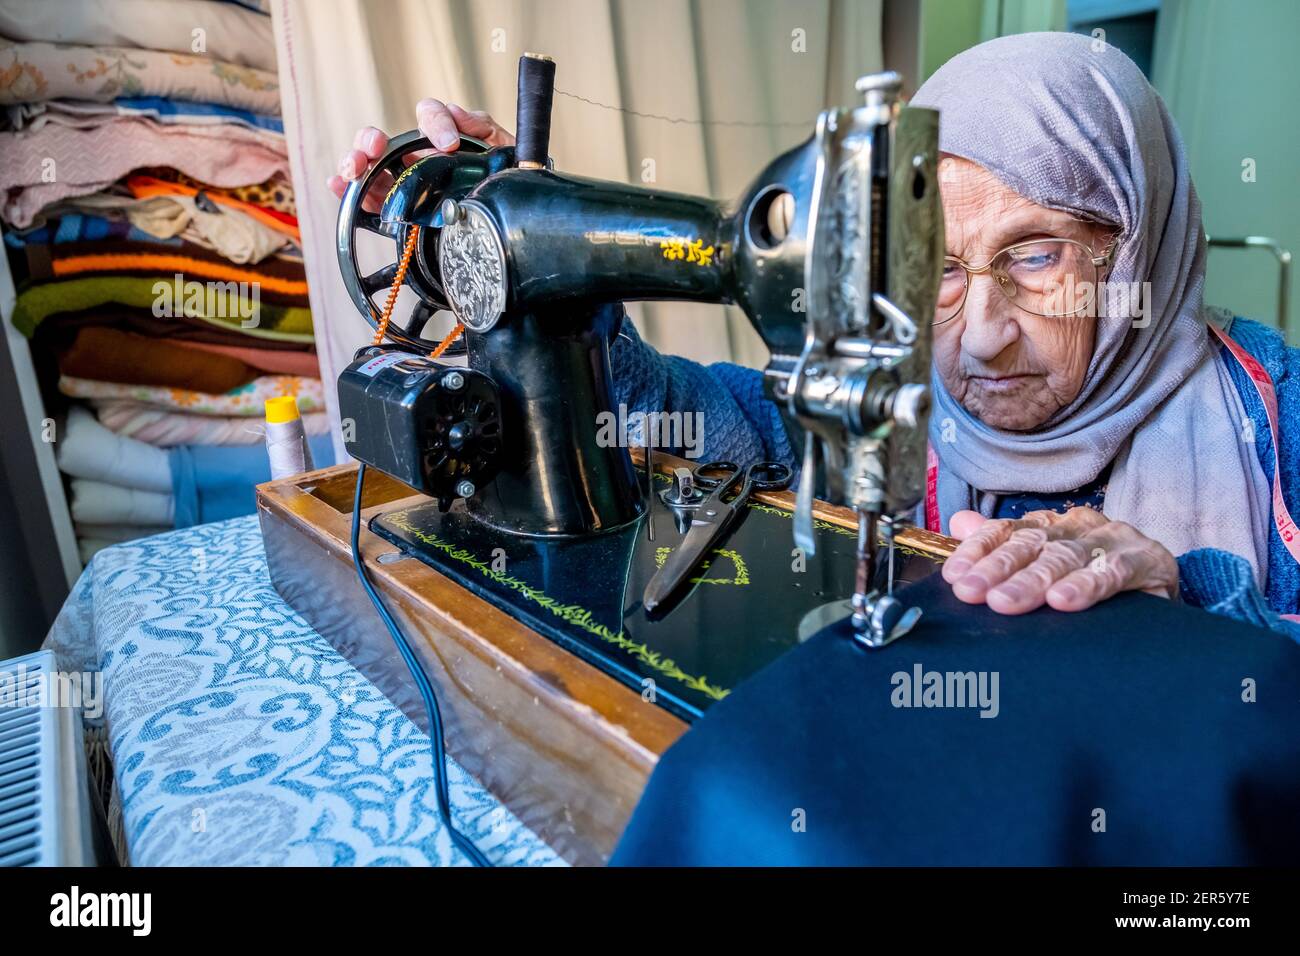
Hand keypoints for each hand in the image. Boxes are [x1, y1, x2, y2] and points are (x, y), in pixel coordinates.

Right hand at [326, 100, 514, 210]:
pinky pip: (367, 197)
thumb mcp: (502, 149)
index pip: (428, 115)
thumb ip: (483, 126)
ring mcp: (402, 181)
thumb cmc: (503, 180)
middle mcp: (417, 156)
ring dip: (355, 161)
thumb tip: (457, 114)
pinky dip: (347, 190)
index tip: (447, 144)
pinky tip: (338, 185)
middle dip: (372, 139)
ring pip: (369, 166)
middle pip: (384, 139)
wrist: (510, 218)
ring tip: (353, 168)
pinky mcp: (394, 207)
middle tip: (376, 148)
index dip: (434, 122)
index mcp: (442, 137)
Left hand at [941, 507, 1178, 614]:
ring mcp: (1115, 539)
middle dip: (998, 569)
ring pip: (1066, 557)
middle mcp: (1080, 525)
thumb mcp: (1046, 564)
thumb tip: (958, 522)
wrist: (1162, 589)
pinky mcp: (1147, 560)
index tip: (954, 576)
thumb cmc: (1096, 579)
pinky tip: (1064, 600)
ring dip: (1034, 581)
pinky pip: (1114, 572)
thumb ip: (1002, 544)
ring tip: (1006, 601)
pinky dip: (1087, 586)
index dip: (979, 551)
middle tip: (972, 592)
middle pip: (1032, 544)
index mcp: (1053, 525)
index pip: (1008, 530)